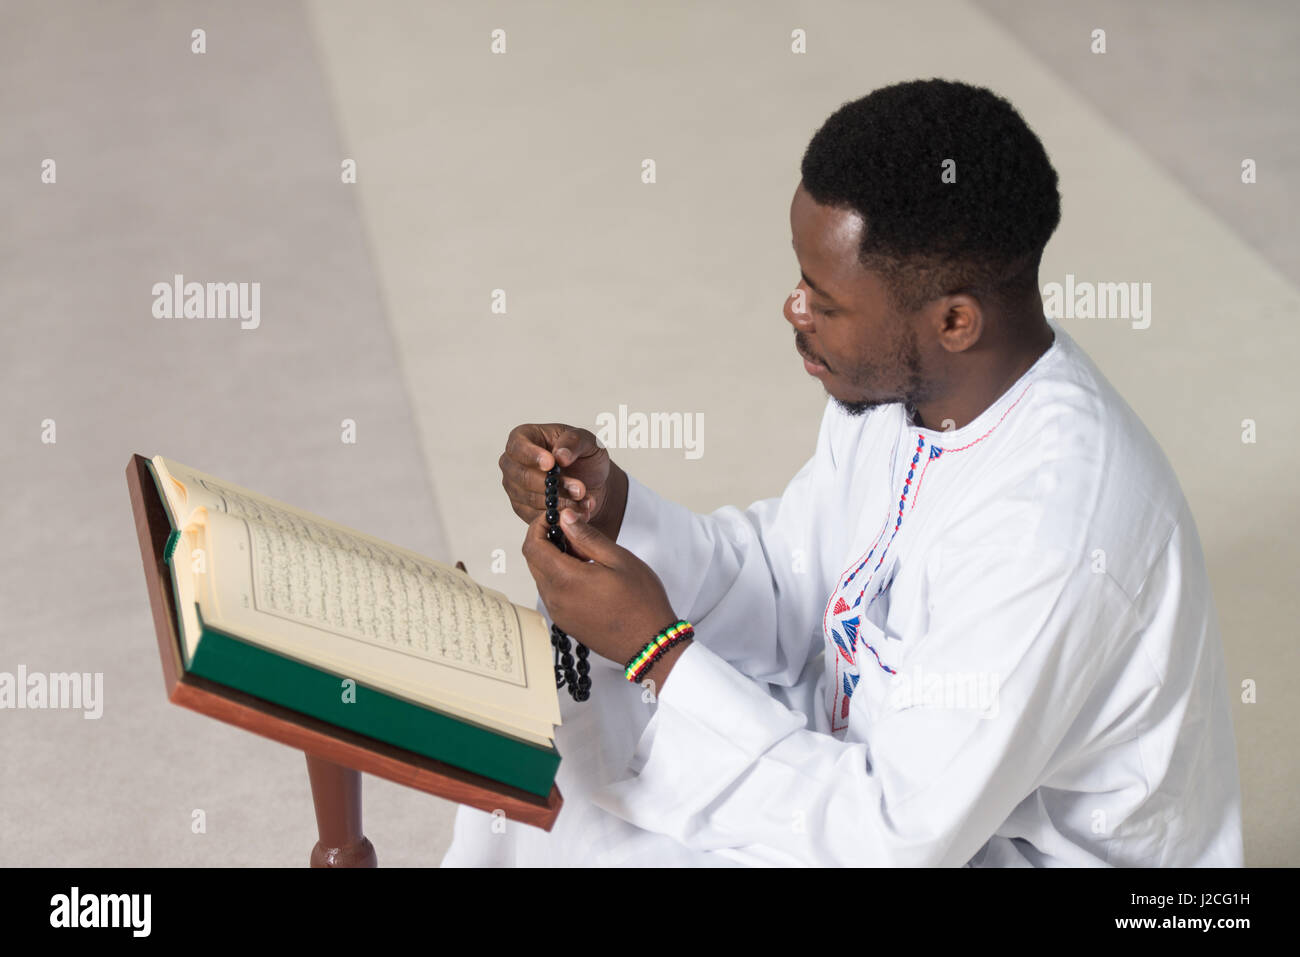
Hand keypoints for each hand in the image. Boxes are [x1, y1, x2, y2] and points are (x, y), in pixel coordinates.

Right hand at [500, 423, 627, 538]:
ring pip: (531, 498)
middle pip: (522, 476)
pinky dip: (560, 514)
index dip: (532, 455)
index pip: (518, 446)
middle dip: (552, 484)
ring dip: (560, 501)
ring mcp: (515, 488)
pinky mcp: (523, 509)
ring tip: (584, 498)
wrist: (592, 483)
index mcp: (524, 437)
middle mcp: (513, 463)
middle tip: (578, 488)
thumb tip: (560, 455)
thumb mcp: (588, 442)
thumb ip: (574, 443)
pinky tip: (579, 510)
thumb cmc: (584, 456)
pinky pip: (537, 515)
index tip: (551, 463)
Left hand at [521, 507, 681, 681]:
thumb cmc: (641, 603)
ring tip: (585, 554)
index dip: (538, 526)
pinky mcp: (564, 621)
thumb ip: (587, 537)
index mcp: (566, 580)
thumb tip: (565, 518)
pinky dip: (559, 576)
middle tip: (573, 531)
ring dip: (553, 559)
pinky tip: (585, 574)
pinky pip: (552, 592)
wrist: (649, 642)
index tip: (554, 517)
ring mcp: (558, 613)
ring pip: (541, 576)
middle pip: (533, 560)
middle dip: (546, 540)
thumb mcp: (618, 559)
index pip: (532, 546)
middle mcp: (555, 599)